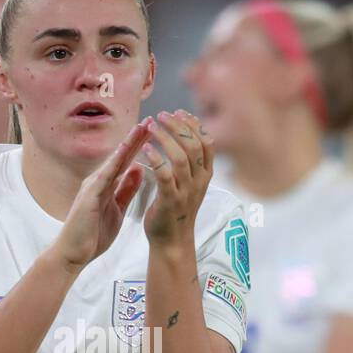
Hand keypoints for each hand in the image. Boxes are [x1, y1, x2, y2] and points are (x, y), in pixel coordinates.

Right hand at [52, 121, 150, 269]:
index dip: (140, 146)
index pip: (126, 161)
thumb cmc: (92, 235)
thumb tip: (139, 170)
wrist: (73, 254)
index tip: (154, 131)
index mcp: (106, 185)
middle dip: (136, 138)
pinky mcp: (89, 197)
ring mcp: (92, 187)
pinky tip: (124, 152)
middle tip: (151, 120)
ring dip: (127, 144)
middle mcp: (98, 181)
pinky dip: (114, 164)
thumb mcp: (117, 209)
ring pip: (113, 161)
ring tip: (141, 128)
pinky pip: (104, 177)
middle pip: (121, 156)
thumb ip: (126, 190)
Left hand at [139, 110, 213, 245]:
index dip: (193, 124)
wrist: (172, 240)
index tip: (179, 111)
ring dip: (165, 138)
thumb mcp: (190, 184)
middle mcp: (200, 181)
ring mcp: (187, 191)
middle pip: (194, 144)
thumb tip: (183, 135)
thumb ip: (190, 163)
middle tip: (161, 114)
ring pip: (181, 157)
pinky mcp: (171, 201)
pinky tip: (145, 149)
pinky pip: (165, 175)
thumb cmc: (176, 210)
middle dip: (178, 125)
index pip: (207, 141)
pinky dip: (156, 159)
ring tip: (151, 127)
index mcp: (205, 175)